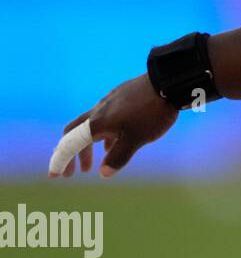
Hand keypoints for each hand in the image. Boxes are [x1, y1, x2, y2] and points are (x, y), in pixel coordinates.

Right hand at [48, 74, 178, 178]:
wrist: (168, 81)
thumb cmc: (151, 112)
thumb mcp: (136, 139)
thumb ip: (119, 157)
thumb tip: (103, 174)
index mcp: (96, 123)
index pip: (69, 144)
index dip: (60, 160)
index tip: (55, 175)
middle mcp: (97, 111)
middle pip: (73, 134)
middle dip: (69, 155)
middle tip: (70, 174)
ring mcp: (109, 103)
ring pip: (90, 127)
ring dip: (87, 147)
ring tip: (91, 166)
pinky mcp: (121, 99)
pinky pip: (104, 121)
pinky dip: (102, 137)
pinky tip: (112, 145)